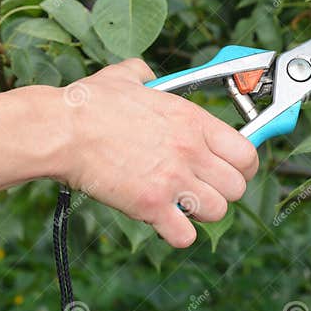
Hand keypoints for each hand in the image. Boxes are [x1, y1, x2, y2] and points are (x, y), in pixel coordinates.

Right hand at [58, 59, 257, 247]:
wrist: (64, 130)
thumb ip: (147, 76)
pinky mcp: (151, 206)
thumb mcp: (128, 76)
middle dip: (223, 191)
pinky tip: (164, 220)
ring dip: (201, 212)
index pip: (246, 152)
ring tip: (181, 203)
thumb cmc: (92, 103)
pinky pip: (186, 235)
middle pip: (237, 187)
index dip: (243, 165)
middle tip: (203, 187)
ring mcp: (173, 179)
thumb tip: (147, 76)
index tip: (233, 169)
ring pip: (217, 211)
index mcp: (192, 119)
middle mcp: (190, 150)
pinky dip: (178, 233)